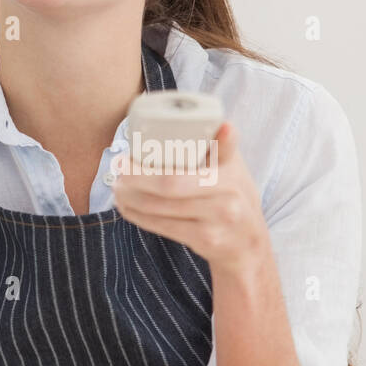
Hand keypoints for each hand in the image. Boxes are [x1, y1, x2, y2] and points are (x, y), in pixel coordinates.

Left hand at [112, 122, 265, 272]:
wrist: (248, 242)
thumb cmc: (234, 196)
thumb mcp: (234, 168)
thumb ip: (223, 148)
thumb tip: (221, 124)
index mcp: (231, 172)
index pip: (203, 154)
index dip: (180, 144)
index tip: (138, 149)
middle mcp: (227, 196)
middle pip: (171, 183)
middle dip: (137, 176)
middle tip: (118, 168)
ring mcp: (216, 221)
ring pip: (162, 206)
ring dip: (131, 196)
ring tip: (117, 187)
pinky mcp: (205, 240)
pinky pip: (163, 226)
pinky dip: (139, 215)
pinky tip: (127, 207)